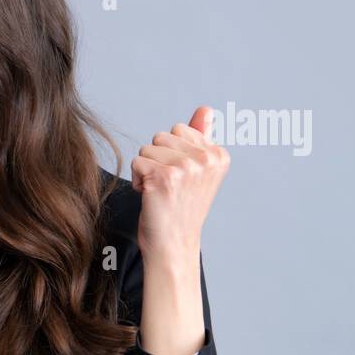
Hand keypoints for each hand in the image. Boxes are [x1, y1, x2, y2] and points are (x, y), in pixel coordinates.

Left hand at [131, 105, 229, 262]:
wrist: (173, 245)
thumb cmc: (181, 209)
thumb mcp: (196, 171)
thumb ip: (201, 138)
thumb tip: (205, 109)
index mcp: (218, 155)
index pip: (180, 129)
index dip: (171, 153)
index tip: (180, 178)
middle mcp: (206, 159)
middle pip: (161, 135)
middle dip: (157, 159)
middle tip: (168, 187)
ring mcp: (187, 167)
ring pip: (147, 148)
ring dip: (146, 170)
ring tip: (159, 191)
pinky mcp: (164, 176)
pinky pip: (137, 161)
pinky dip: (136, 179)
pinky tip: (150, 196)